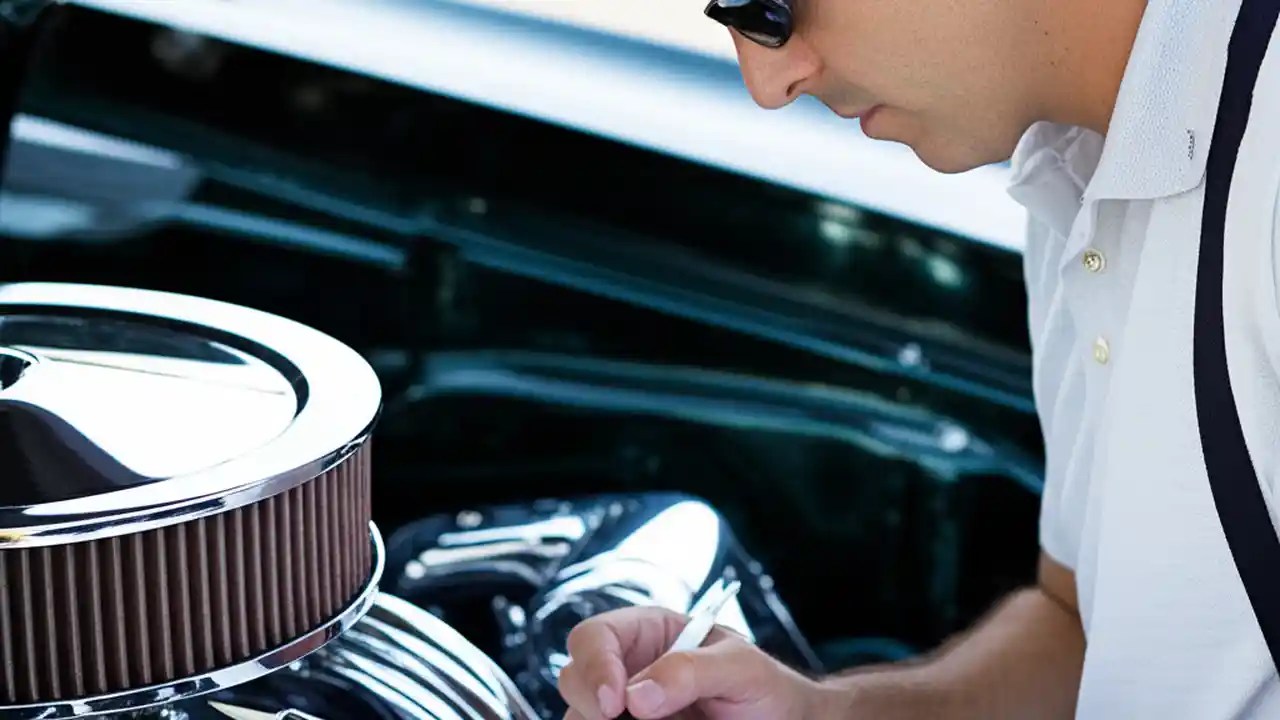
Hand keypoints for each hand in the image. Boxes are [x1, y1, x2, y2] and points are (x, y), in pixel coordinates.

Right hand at [557, 606, 825, 719]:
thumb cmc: (765, 687)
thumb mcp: (740, 668)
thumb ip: (691, 670)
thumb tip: (638, 695)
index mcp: (647, 634)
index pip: (594, 637)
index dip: (594, 666)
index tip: (616, 702)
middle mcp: (626, 671)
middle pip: (574, 679)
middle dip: (591, 703)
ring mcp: (625, 710)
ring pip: (580, 717)